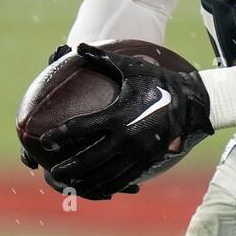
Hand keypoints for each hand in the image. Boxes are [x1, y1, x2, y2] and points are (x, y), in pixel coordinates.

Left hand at [18, 42, 142, 198]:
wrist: (191, 101)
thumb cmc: (157, 81)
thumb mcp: (131, 67)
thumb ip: (103, 58)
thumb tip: (79, 46)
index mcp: (117, 114)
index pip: (80, 128)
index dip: (59, 135)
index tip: (45, 141)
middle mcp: (125, 137)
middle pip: (89, 159)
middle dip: (68, 168)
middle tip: (53, 173)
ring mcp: (137, 152)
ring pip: (105, 175)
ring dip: (85, 182)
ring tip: (70, 185)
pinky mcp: (147, 161)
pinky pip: (123, 179)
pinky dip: (107, 186)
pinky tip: (96, 189)